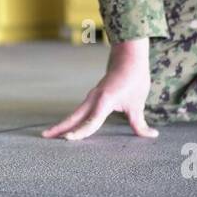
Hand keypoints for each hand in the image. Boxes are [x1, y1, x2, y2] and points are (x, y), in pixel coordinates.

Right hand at [43, 38, 157, 140]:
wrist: (128, 58)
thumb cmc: (134, 78)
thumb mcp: (138, 103)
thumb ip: (140, 123)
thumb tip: (152, 136)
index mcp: (104, 101)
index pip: (91, 121)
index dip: (80, 131)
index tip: (68, 139)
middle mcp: (94, 99)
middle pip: (74, 117)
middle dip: (60, 127)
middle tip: (44, 136)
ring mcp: (91, 98)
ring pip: (75, 114)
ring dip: (63, 124)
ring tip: (51, 134)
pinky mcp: (93, 98)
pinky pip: (81, 112)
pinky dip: (73, 120)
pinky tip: (68, 127)